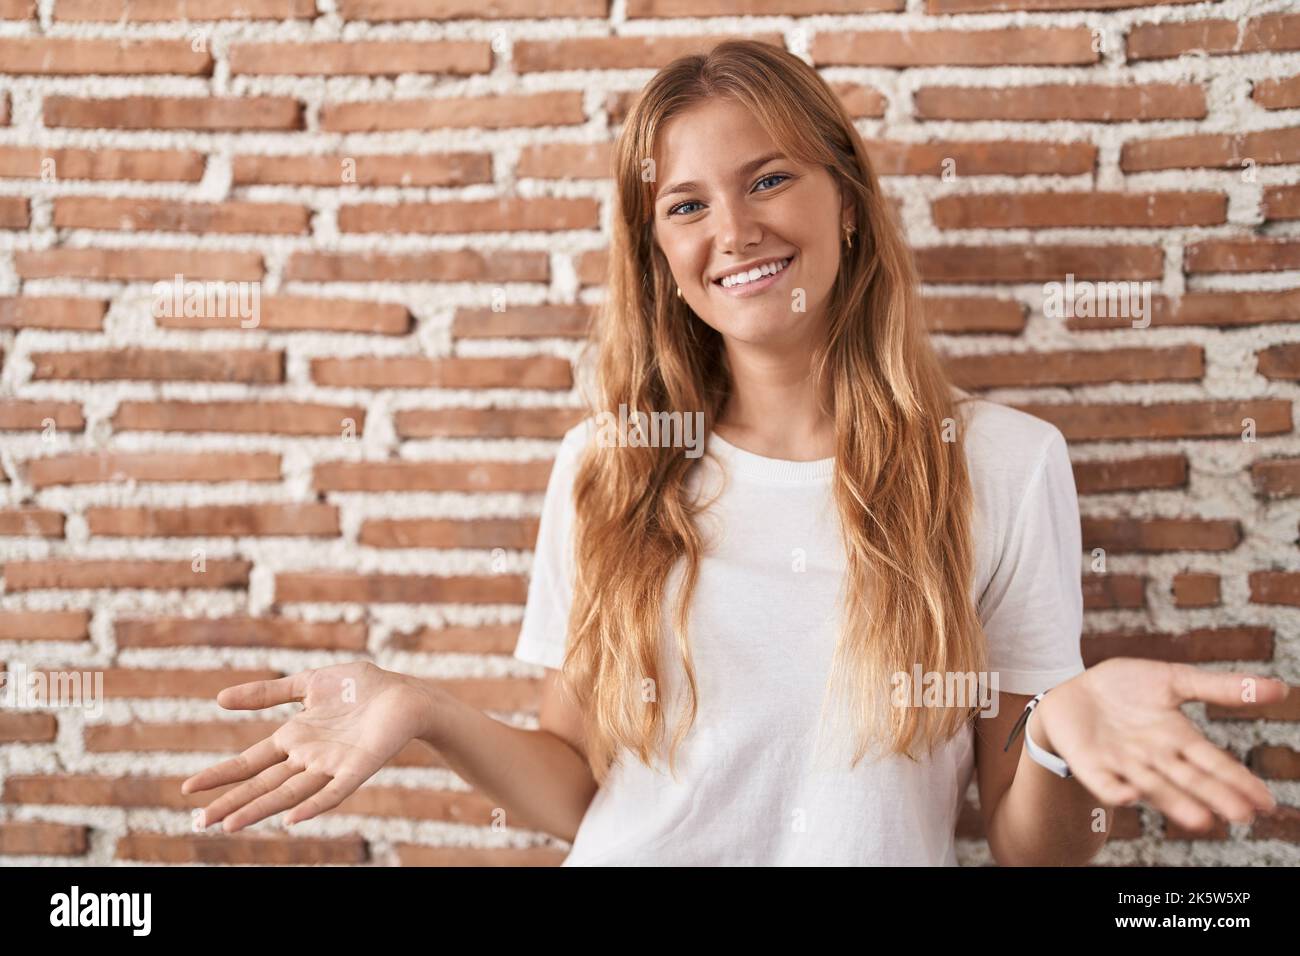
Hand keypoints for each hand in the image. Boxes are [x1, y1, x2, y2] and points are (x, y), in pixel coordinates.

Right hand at [180, 661, 434, 832]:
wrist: (404, 693)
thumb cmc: (359, 689)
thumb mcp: (307, 685)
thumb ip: (267, 693)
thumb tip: (218, 699)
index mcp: (294, 738)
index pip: (251, 762)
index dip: (222, 775)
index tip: (189, 790)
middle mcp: (308, 757)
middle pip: (264, 784)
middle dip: (232, 802)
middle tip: (200, 821)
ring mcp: (332, 765)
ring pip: (290, 793)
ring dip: (262, 809)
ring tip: (231, 825)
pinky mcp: (358, 767)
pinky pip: (334, 791)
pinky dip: (313, 805)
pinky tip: (291, 818)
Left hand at [1030, 658, 1288, 831]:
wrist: (1072, 689)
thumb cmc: (1126, 688)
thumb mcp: (1174, 680)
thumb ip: (1220, 687)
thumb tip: (1281, 689)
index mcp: (1178, 739)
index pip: (1213, 762)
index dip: (1238, 781)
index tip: (1265, 802)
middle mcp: (1155, 758)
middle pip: (1189, 779)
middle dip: (1213, 796)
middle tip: (1241, 815)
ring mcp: (1123, 764)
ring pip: (1153, 786)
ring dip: (1175, 803)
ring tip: (1200, 820)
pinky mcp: (1091, 765)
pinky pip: (1104, 782)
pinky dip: (1116, 790)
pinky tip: (1129, 795)